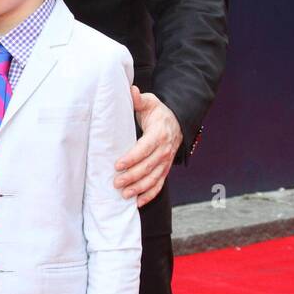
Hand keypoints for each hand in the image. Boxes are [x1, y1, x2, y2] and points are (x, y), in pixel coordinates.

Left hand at [114, 87, 182, 206]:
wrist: (177, 122)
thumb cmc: (158, 113)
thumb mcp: (150, 103)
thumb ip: (139, 99)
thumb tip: (131, 90)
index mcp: (159, 133)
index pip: (145, 148)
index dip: (132, 158)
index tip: (118, 165)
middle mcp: (164, 150)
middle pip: (148, 166)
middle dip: (132, 176)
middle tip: (116, 183)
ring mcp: (166, 161)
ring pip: (154, 178)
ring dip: (139, 188)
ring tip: (124, 195)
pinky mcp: (165, 169)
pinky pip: (159, 184)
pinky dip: (149, 195)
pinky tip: (137, 203)